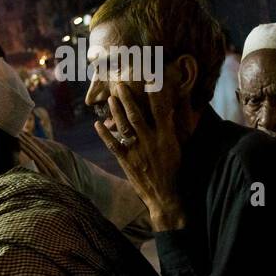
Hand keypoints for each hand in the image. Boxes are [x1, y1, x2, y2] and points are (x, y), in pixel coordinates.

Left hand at [94, 81, 185, 231]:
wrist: (165, 196)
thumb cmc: (174, 170)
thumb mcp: (178, 148)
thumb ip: (175, 128)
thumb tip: (171, 109)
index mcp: (166, 137)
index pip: (160, 110)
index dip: (154, 94)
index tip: (149, 80)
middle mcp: (151, 142)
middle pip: (137, 115)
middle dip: (128, 99)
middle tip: (120, 84)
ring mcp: (137, 152)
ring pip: (124, 127)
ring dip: (116, 111)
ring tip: (110, 98)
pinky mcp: (127, 162)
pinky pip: (113, 145)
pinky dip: (105, 135)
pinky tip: (97, 124)